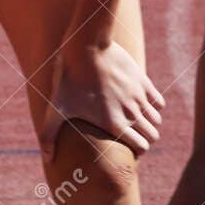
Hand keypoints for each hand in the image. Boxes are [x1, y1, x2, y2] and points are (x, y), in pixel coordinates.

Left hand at [38, 38, 164, 159]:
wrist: (87, 47)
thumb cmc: (69, 78)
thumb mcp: (56, 107)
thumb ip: (49, 135)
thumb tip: (46, 158)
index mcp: (114, 124)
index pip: (141, 147)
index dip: (137, 150)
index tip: (129, 148)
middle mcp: (131, 112)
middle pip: (153, 135)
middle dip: (145, 138)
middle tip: (133, 135)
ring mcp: (139, 96)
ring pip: (156, 119)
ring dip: (149, 122)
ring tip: (136, 120)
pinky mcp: (143, 81)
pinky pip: (158, 101)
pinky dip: (153, 105)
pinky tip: (140, 102)